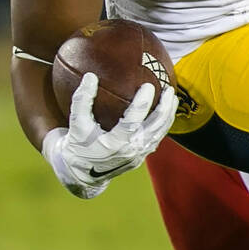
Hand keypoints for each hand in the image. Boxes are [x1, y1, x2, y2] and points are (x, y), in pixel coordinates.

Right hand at [42, 73, 177, 197]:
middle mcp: (130, 151)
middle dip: (165, 108)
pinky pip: (156, 138)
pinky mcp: (141, 157)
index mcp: (114, 144)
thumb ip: (82, 100)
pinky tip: (166, 111)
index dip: (142, 103)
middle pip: (154, 127)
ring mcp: (138, 155)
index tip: (148, 86)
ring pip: (159, 133)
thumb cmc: (78, 145)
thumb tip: (90, 76)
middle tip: (169, 89)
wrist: (81, 173)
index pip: (132, 121)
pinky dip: (164, 124)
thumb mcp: (76, 124)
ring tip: (172, 97)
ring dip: (168, 115)